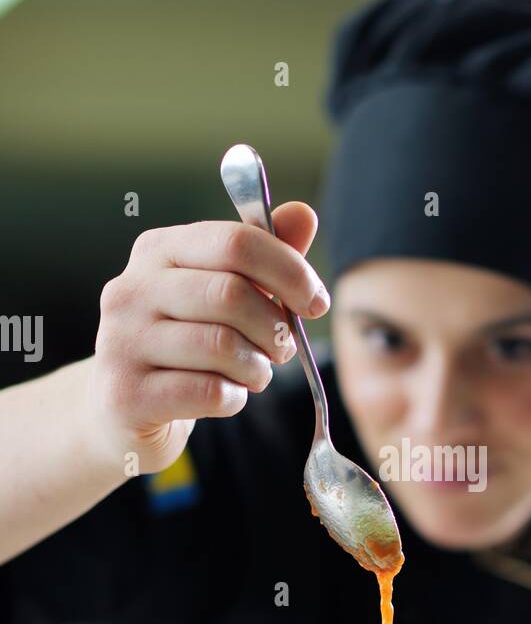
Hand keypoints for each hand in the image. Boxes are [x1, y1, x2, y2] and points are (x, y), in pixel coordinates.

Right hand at [88, 203, 326, 474]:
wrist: (123, 409)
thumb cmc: (184, 344)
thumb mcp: (222, 294)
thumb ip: (262, 257)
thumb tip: (303, 214)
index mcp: (157, 250)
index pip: (236, 242)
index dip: (289, 271)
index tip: (316, 302)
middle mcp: (130, 289)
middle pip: (231, 293)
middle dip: (275, 326)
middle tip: (283, 348)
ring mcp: (120, 342)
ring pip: (222, 345)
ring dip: (257, 367)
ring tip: (253, 373)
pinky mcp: (125, 395)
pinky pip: (208, 392)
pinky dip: (234, 397)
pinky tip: (227, 395)